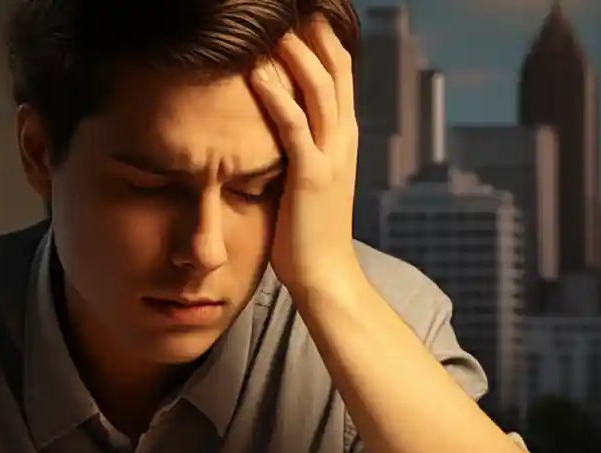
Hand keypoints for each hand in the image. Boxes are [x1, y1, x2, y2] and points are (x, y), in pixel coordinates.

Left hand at [248, 14, 360, 295]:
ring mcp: (331, 156)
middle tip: (292, 10)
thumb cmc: (307, 234)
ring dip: (294, 54)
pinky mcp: (311, 176)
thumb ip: (299, 152)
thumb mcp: (307, 181)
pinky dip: (275, 96)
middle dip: (314, 35)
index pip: (339, 75)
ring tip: (273, 28)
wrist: (325, 277)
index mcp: (344, 139)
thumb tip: (275, 132)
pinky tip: (256, 74)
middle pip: (335, 69)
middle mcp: (344, 139)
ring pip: (318, 89)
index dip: (322, 42)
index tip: (299, 19)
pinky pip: (294, 126)